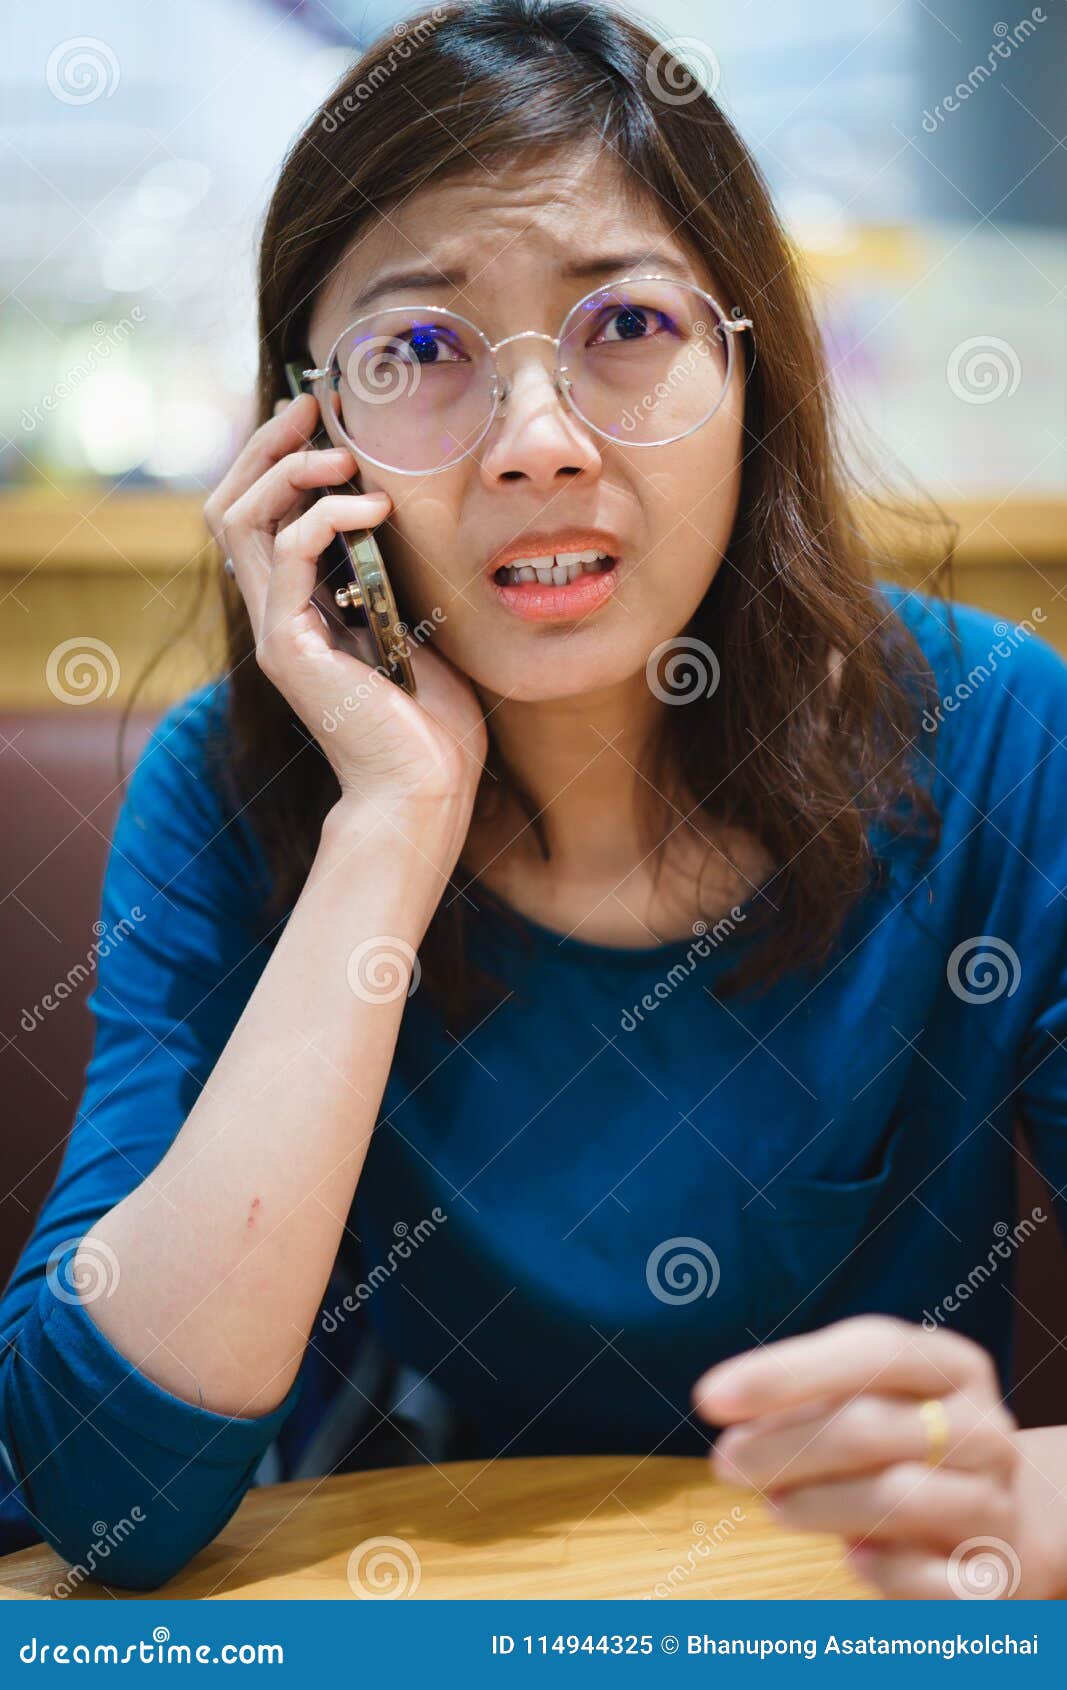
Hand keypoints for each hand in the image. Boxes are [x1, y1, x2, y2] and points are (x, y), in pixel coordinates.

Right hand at [204, 393, 486, 818]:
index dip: (277, 462)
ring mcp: (276, 632)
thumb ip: (387, 580)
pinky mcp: (291, 647)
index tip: (320, 420)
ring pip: (242, 520)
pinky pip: (289, 554)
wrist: (425, 790)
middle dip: (268, 447)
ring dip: (288, 472)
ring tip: (342, 457)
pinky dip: (325, 517)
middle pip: (232, 506)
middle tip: (312, 407)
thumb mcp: (410, 629)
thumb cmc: (431, 723)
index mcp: (297, 612)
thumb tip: (395, 518)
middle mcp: (274, 617)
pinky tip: (372, 508)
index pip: (258, 518)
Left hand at [691, 1315, 1065, 1598]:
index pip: (869, 1351)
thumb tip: (728, 1403)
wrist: (1002, 1517)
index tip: (710, 1397)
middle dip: (781, 1447)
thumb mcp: (873, 1398)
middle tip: (724, 1463)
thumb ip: (813, 1394)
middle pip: (869, 1428)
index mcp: (951, 1364)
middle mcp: (984, 1426)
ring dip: (816, 1504)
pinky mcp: (995, 1573)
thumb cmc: (908, 1444)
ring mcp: (995, 1499)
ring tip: (772, 1506)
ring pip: (894, 1497)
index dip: (784, 1372)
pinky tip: (852, 1555)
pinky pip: (925, 1575)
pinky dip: (881, 1567)